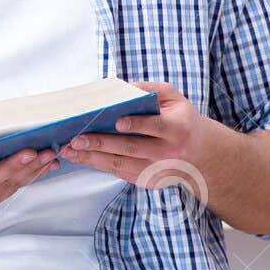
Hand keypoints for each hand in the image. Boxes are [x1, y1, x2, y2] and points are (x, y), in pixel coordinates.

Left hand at [57, 80, 209, 187]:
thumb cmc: (181, 120)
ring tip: (69, 151)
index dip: (137, 124)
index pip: (156, 126)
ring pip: (121, 164)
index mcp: (178, 129)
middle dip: (101, 143)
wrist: (200, 154)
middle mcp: (169, 152)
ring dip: (92, 158)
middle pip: (131, 148)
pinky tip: (80, 158)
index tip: (117, 122)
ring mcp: (157, 170)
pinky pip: (119, 172)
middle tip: (76, 139)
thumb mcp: (174, 99)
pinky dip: (98, 165)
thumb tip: (121, 88)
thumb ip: (150, 90)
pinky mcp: (148, 181)